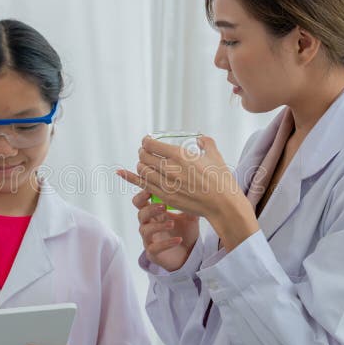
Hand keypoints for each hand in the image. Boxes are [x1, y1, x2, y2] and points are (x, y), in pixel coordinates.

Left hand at [118, 135, 258, 251]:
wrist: (223, 205)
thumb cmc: (221, 180)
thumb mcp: (215, 156)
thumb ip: (206, 143)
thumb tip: (200, 139)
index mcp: (180, 155)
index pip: (152, 145)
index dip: (146, 142)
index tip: (147, 141)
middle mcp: (170, 169)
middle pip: (144, 157)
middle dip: (143, 152)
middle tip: (145, 152)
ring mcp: (166, 184)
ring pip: (142, 170)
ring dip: (140, 164)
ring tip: (144, 163)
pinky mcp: (165, 197)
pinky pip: (142, 185)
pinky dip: (130, 177)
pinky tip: (120, 172)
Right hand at [129, 188, 198, 271]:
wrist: (190, 253)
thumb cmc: (185, 231)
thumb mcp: (190, 216)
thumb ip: (188, 204)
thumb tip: (192, 191)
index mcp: (154, 214)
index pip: (140, 202)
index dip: (142, 195)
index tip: (150, 190)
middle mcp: (148, 225)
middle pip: (141, 214)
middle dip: (150, 209)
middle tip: (163, 206)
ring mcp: (149, 239)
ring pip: (145, 231)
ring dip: (158, 226)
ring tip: (172, 224)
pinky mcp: (153, 253)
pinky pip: (154, 248)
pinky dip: (166, 243)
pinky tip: (178, 240)